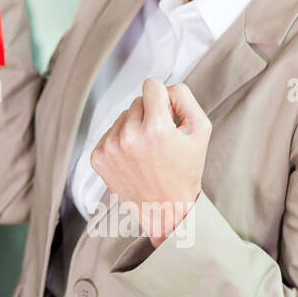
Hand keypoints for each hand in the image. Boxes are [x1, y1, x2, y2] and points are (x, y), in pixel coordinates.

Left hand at [89, 78, 210, 246]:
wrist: (165, 210)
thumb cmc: (185, 172)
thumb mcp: (200, 131)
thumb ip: (185, 98)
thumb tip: (164, 87)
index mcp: (155, 128)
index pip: (151, 86)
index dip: (162, 97)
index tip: (167, 113)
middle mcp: (128, 136)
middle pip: (137, 101)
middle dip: (150, 115)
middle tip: (161, 140)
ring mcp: (110, 147)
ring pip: (122, 117)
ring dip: (134, 128)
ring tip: (147, 152)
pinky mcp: (97, 157)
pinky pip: (109, 133)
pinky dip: (121, 141)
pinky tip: (133, 159)